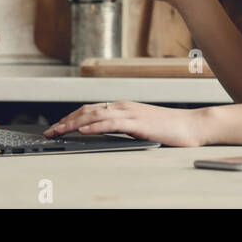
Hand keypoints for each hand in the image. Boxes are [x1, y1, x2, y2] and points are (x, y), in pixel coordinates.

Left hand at [44, 101, 208, 146]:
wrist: (192, 125)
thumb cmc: (169, 128)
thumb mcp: (140, 127)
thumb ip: (122, 128)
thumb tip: (103, 134)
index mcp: (122, 107)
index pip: (90, 110)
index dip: (70, 118)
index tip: (56, 128)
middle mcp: (123, 106)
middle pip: (87, 111)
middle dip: (65, 121)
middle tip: (49, 132)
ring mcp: (130, 113)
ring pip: (95, 115)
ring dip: (74, 123)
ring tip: (59, 131)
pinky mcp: (138, 123)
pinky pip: (112, 124)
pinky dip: (95, 126)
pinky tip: (83, 131)